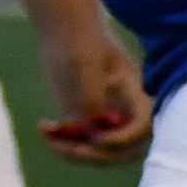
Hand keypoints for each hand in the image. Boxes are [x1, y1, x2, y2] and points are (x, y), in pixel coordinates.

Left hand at [39, 27, 151, 164]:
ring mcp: (105, 118)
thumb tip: (93, 129)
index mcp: (137, 95)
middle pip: (124, 148)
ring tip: (49, 136)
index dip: (123, 139)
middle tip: (70, 148)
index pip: (143, 127)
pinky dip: (61, 142)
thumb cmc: (81, 41)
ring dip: (75, 151)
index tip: (96, 137)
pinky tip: (44, 127)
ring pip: (99, 150)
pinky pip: (78, 141)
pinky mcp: (85, 119)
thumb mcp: (86, 63)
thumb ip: (92, 95)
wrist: (65, 32)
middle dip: (98, 154)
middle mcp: (125, 112)